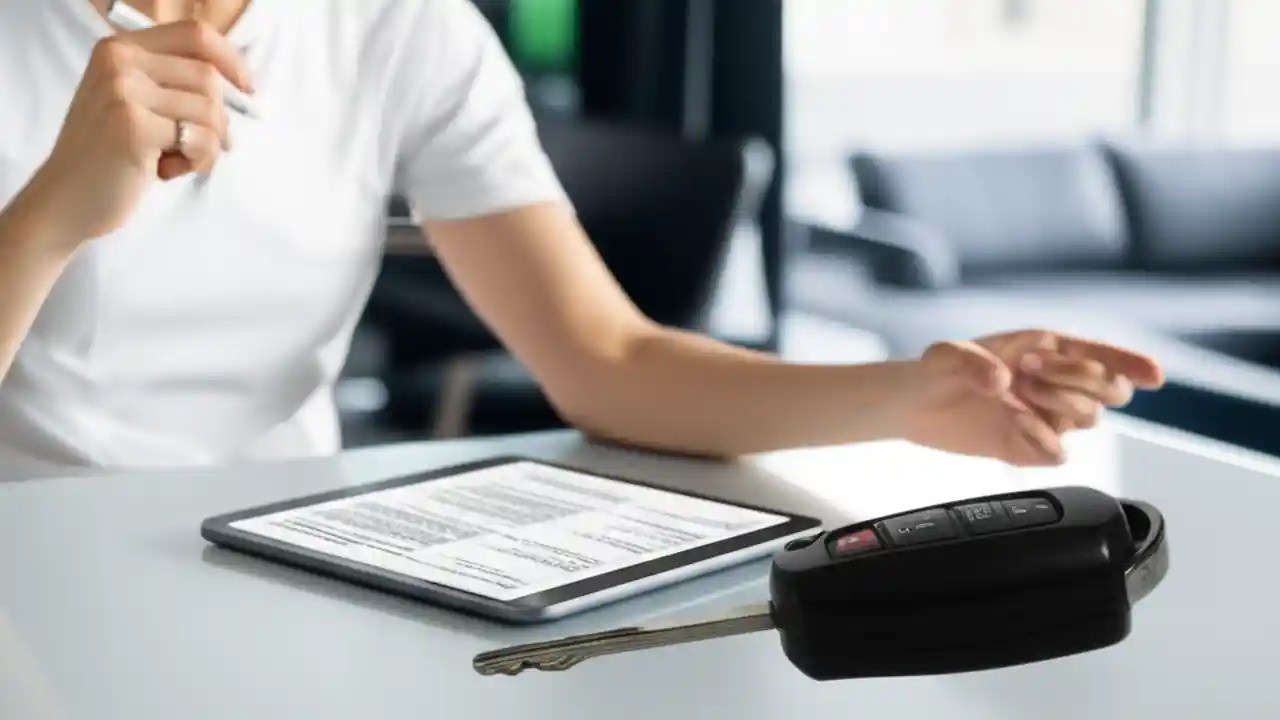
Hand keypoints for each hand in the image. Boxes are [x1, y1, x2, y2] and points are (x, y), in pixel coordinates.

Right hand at [14, 20, 252, 252]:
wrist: (66, 199)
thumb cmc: (112, 155)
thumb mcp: (138, 104)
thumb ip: (176, 83)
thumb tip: (241, 82)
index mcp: (120, 48)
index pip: (194, 35)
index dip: (230, 59)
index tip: (249, 88)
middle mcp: (118, 61)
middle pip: (207, 78)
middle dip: (216, 120)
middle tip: (197, 148)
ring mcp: (123, 92)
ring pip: (209, 111)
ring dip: (206, 146)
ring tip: (174, 161)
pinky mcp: (134, 127)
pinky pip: (201, 140)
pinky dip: (197, 162)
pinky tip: (165, 172)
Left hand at [900, 330, 1164, 465]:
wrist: (910, 407)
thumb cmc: (934, 370)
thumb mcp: (944, 355)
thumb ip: (971, 361)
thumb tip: (1004, 381)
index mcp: (1044, 349)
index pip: (1101, 354)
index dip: (1131, 362)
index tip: (1154, 375)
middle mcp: (1053, 382)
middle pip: (1109, 388)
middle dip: (1084, 379)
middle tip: (1034, 372)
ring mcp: (1045, 416)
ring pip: (1089, 417)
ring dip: (1060, 404)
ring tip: (1017, 395)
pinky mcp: (1028, 446)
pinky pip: (1059, 452)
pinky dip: (1044, 440)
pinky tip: (1015, 425)